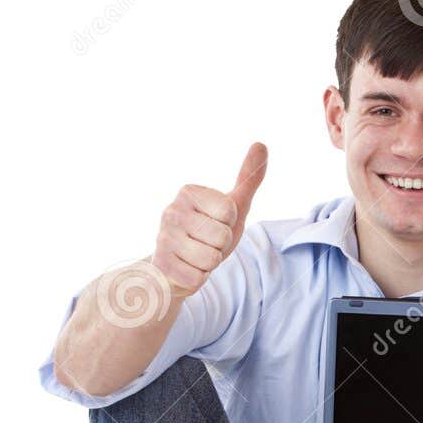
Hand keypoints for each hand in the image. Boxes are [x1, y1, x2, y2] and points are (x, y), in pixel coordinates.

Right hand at [151, 142, 266, 296]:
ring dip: (209, 264)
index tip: (216, 224)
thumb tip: (261, 144)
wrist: (175, 267)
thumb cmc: (207, 234)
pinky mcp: (160, 265)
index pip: (230, 211)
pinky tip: (185, 270)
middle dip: (220, 247)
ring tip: (196, 257)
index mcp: (189, 192)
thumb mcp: (233, 207)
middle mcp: (171, 210)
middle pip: (222, 236)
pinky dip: (197, 279)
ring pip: (211, 259)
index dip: (229, 224)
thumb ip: (248, 178)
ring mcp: (162, 238)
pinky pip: (198, 278)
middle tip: (206, 244)